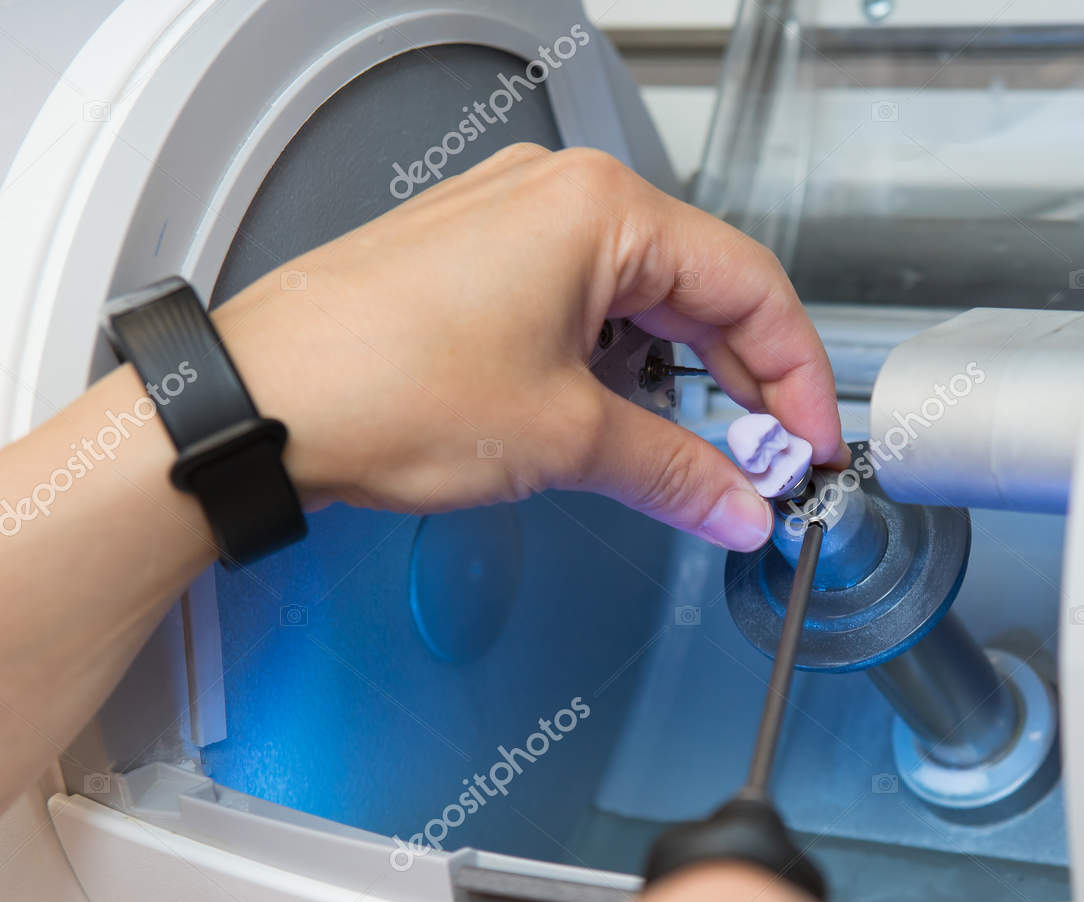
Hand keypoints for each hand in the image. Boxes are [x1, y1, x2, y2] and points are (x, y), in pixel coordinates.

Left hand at [211, 143, 843, 550]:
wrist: (257, 402)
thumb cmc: (382, 383)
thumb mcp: (564, 439)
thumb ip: (676, 472)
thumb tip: (735, 505)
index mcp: (601, 211)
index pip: (748, 286)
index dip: (797, 376)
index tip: (811, 443)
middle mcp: (559, 199)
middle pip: (700, 291)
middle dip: (743, 385)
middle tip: (767, 464)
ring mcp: (513, 227)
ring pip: (642, 303)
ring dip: (682, 382)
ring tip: (703, 458)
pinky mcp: (478, 266)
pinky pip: (585, 309)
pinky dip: (622, 370)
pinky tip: (630, 425)